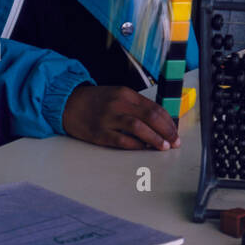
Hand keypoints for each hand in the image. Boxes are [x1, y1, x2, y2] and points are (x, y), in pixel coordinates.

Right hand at [62, 84, 179, 149]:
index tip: (176, 132)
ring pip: (138, 128)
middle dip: (166, 131)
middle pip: (150, 117)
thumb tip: (159, 122)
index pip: (154, 107)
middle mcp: (119, 104)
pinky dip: (135, 145)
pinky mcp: (99, 133)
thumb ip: (136, 106)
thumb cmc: (96, 101)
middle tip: (175, 142)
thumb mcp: (118, 96)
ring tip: (164, 147)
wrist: (68, 103)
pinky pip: (121, 140)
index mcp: (126, 94)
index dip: (168, 121)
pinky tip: (144, 149)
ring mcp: (108, 118)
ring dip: (154, 139)